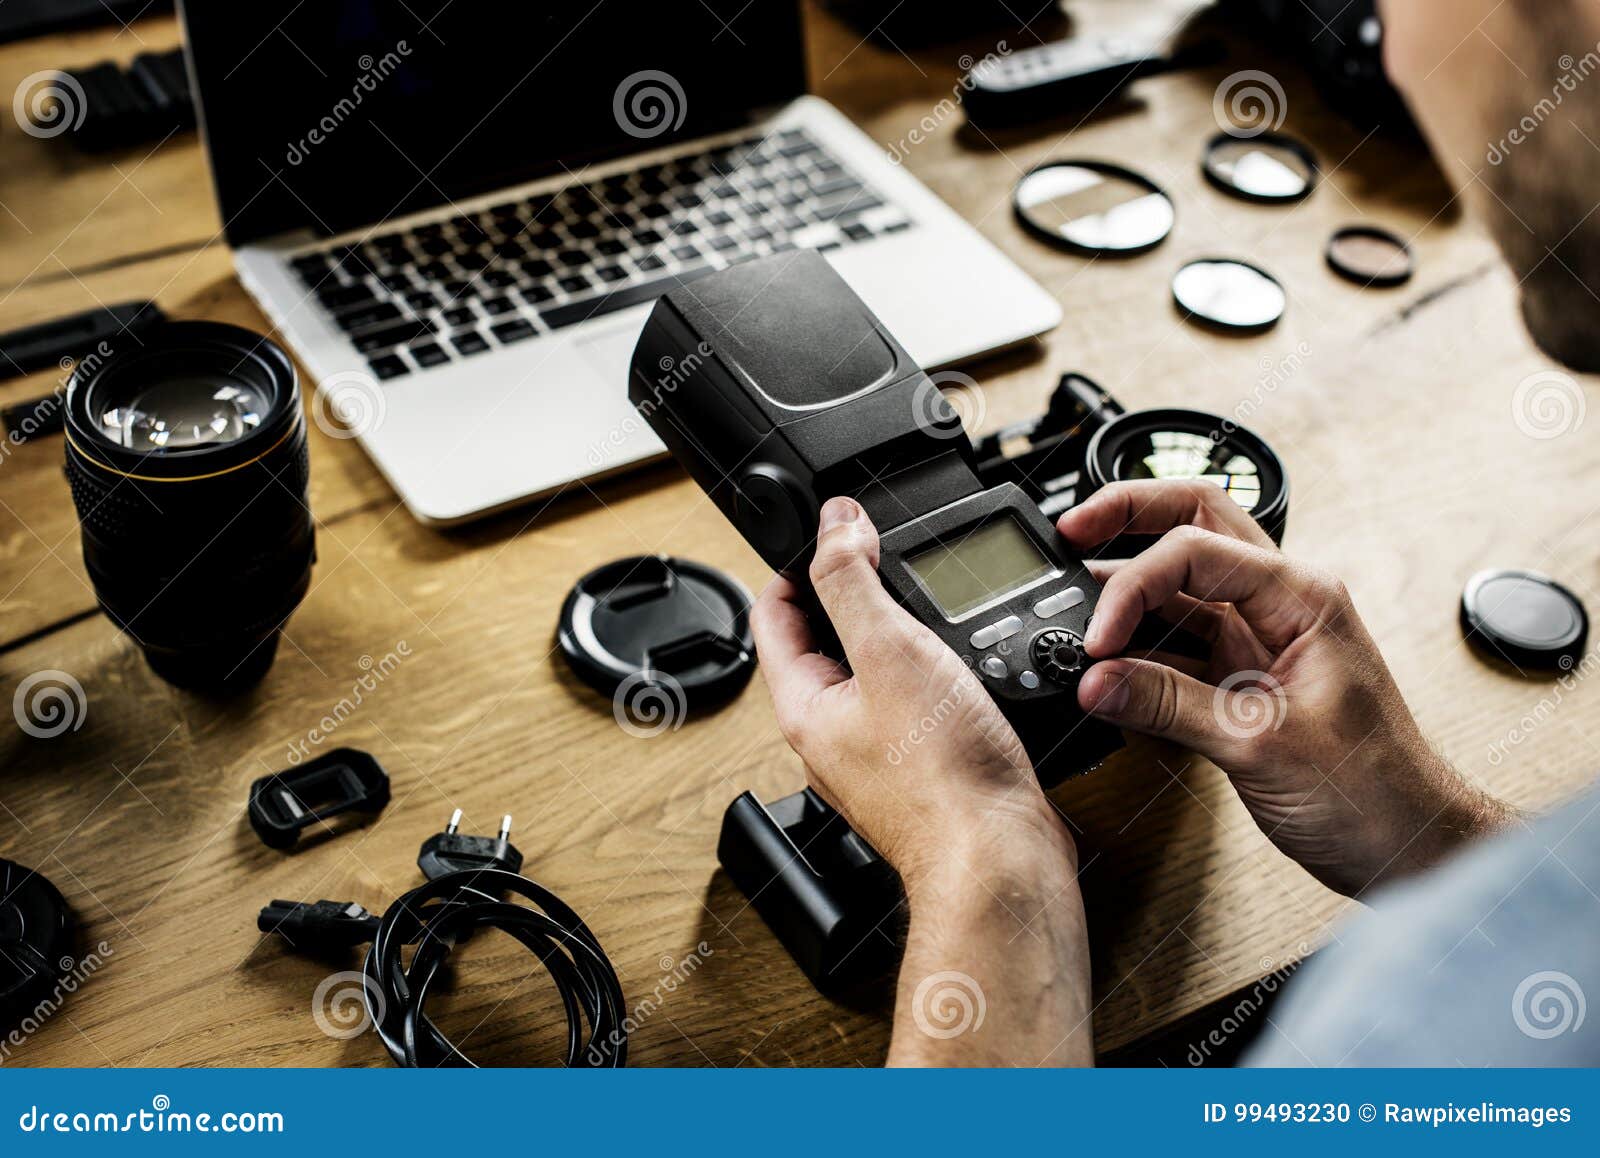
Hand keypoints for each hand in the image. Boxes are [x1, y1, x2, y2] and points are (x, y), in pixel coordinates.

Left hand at [751, 496, 1091, 1065]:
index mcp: (804, 705)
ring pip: (873, 672)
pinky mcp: (925, 768)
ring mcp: (878, 754)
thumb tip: (833, 524)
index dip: (797, 562)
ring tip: (927, 596)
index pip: (773, 615)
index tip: (835, 530)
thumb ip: (854, 581)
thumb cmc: (943, 777)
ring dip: (895, 627)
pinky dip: (932, 668)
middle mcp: (833, 733)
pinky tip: (964, 660)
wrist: (1000, 858)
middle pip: (823, 641)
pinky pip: (914, 703)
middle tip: (885, 552)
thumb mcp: (890, 650)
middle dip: (850, 590)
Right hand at [1057, 480, 1513, 896]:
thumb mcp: (1260, 744)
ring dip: (1127, 587)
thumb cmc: (1373, 793)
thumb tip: (1096, 678)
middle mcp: (1280, 605)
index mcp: (1302, 597)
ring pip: (1181, 583)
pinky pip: (1177, 642)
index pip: (1196, 550)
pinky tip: (1103, 663)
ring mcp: (1260, 639)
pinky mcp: (1241, 678)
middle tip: (1069, 532)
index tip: (1096, 637)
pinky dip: (1136, 646)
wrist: (1407, 847)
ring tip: (1073, 603)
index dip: (1133, 586)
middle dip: (1128, 517)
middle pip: (1194, 523)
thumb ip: (1168, 704)